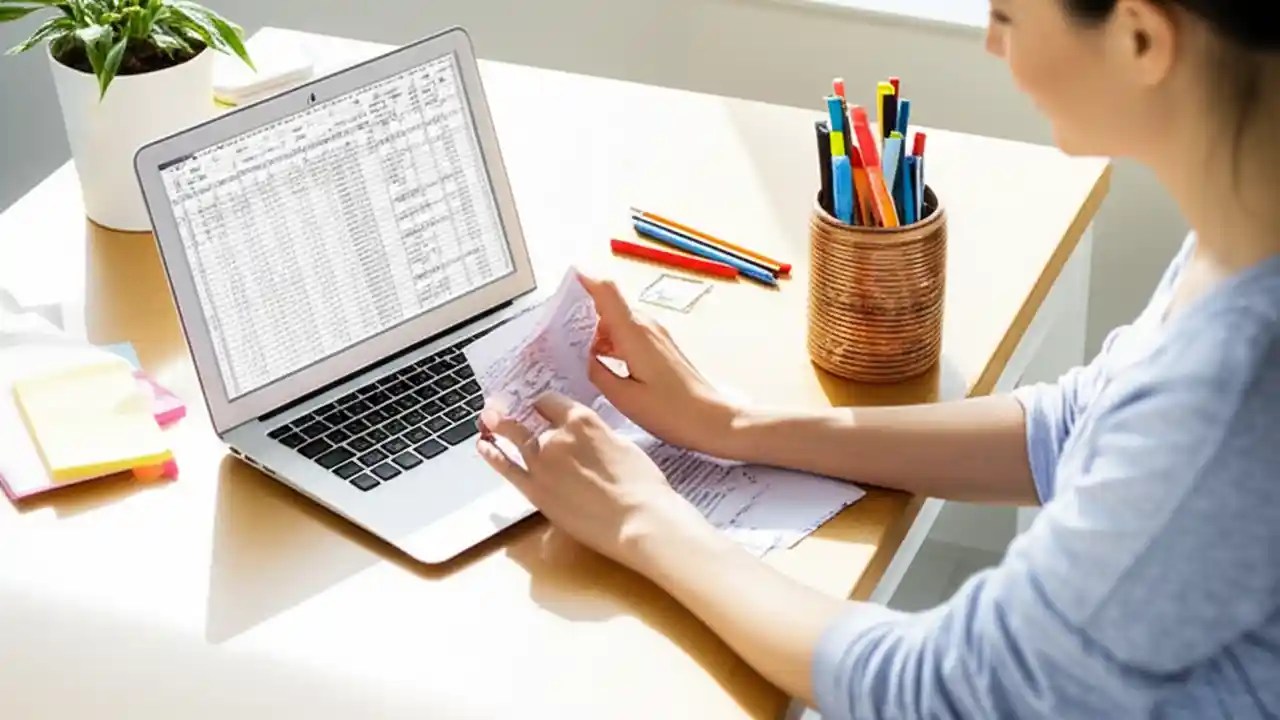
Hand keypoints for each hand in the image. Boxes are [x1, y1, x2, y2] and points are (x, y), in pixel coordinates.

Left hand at [477, 392, 710, 571]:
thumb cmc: (642, 485)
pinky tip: (484, 447)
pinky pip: (506, 468)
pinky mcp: (535, 491)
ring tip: (486, 421)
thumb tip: (586, 438)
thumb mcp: (622, 444)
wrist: (638, 520)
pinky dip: (492, 455)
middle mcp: (556, 437)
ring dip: (498, 427)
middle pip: (528, 419)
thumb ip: (596, 436)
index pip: (550, 401)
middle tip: (499, 407)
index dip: (544, 403)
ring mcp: (542, 464)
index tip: (540, 407)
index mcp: (581, 420)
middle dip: (512, 412)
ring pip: (513, 438)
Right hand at [579, 273, 740, 457]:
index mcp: (634, 332)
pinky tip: (602, 363)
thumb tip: (585, 358)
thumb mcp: (624, 398)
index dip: (583, 280)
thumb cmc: (672, 411)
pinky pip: (629, 333)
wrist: (713, 419)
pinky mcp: (660, 347)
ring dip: (597, 330)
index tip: (562, 283)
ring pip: (618, 320)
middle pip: (608, 303)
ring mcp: (655, 335)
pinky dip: (611, 342)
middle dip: (582, 312)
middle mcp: (646, 326)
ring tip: (575, 352)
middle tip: (557, 331)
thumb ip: (598, 373)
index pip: (606, 290)